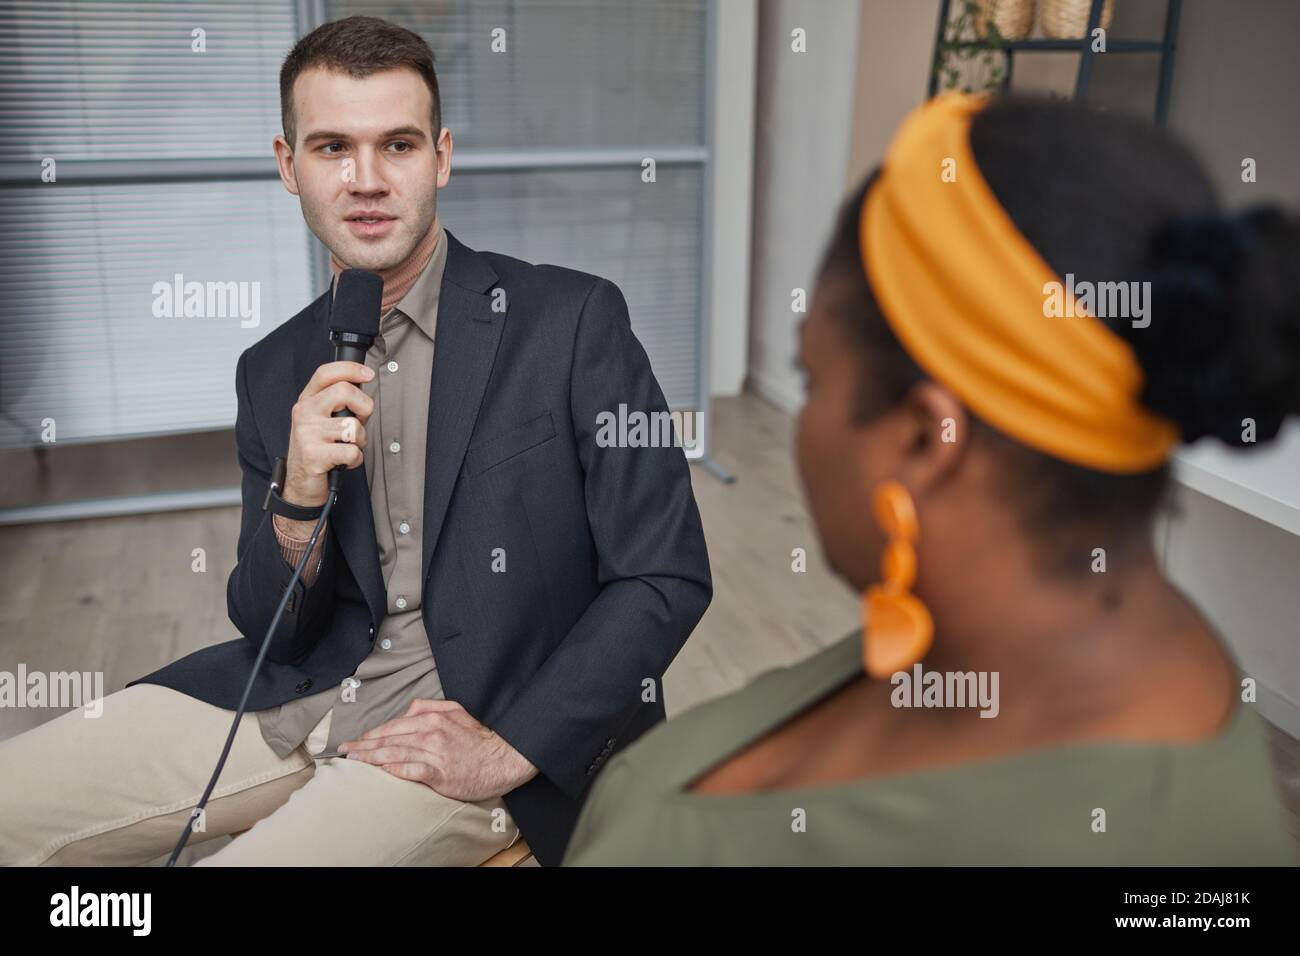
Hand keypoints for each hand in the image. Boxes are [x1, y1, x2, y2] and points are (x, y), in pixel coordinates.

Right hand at [278, 360, 375, 537]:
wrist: (299, 484)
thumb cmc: (317, 450)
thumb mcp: (320, 420)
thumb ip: (335, 403)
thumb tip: (362, 386)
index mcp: (306, 401)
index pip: (325, 373)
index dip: (350, 369)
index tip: (368, 374)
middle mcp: (304, 413)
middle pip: (344, 391)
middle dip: (364, 408)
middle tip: (360, 423)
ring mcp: (307, 434)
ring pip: (353, 426)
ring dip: (360, 441)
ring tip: (347, 447)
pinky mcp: (314, 455)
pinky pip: (351, 452)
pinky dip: (355, 460)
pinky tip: (343, 462)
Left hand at [337, 699, 538, 801]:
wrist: (504, 759)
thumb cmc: (480, 738)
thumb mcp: (457, 711)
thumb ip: (430, 707)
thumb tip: (409, 708)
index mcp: (432, 718)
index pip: (393, 725)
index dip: (371, 733)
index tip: (356, 740)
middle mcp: (430, 734)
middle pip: (388, 739)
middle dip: (362, 745)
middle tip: (344, 751)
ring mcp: (434, 754)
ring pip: (393, 754)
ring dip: (369, 758)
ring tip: (353, 761)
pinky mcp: (439, 774)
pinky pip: (409, 771)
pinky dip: (391, 770)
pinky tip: (377, 771)